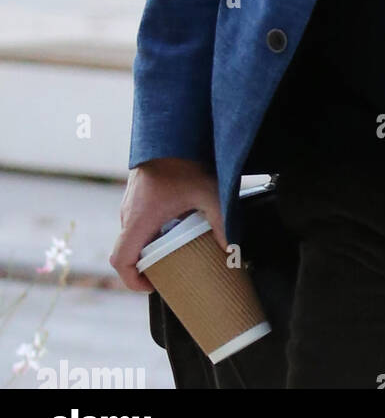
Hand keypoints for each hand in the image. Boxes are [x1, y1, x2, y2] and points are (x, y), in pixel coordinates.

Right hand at [110, 157, 228, 292]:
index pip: (120, 261)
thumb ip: (221, 221)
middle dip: (146, 265)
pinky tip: (173, 224)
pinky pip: (137, 220)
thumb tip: (232, 248)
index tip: (151, 285)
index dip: (132, 280)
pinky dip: (150, 229)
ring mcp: (129, 202)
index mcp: (139, 220)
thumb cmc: (183, 160)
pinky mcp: (136, 194)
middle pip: (128, 250)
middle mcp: (128, 213)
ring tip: (175, 247)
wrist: (170, 132)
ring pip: (132, 234)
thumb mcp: (208, 193)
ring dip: (149, 245)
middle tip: (170, 269)